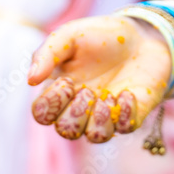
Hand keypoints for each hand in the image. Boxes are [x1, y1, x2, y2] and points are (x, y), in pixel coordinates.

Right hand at [27, 15, 171, 143]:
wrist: (142, 36)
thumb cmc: (101, 36)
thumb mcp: (70, 35)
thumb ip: (47, 53)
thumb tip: (30, 80)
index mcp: (60, 92)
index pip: (42, 114)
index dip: (51, 103)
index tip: (66, 81)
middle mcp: (80, 110)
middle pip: (66, 131)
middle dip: (76, 112)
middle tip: (88, 90)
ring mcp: (106, 116)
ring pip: (94, 138)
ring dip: (99, 119)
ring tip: (107, 96)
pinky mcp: (130, 117)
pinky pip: (123, 129)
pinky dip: (125, 112)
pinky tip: (127, 93)